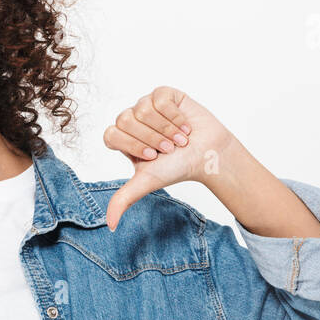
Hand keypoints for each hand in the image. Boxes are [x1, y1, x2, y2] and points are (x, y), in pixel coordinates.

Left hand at [102, 86, 236, 230]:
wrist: (208, 155)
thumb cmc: (177, 167)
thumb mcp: (147, 182)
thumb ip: (124, 199)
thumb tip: (111, 226)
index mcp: (122, 139)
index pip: (111, 134)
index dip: (132, 145)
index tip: (152, 157)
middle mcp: (131, 120)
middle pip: (126, 120)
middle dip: (151, 138)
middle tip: (168, 149)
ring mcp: (146, 105)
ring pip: (142, 108)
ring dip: (165, 129)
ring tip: (178, 139)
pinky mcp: (163, 94)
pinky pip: (159, 98)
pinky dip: (174, 116)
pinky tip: (184, 126)